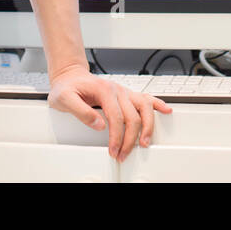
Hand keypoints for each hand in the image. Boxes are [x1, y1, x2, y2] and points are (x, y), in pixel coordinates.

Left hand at [47, 64, 172, 161]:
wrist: (70, 76)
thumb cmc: (67, 87)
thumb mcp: (64, 99)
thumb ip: (81, 112)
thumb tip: (100, 124)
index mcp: (104, 91)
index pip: (116, 117)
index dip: (116, 137)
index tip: (114, 150)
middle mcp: (117, 90)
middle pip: (133, 116)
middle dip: (130, 139)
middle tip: (123, 154)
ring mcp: (123, 92)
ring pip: (144, 107)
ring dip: (148, 126)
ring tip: (145, 142)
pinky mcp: (126, 94)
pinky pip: (146, 97)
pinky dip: (158, 104)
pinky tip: (166, 110)